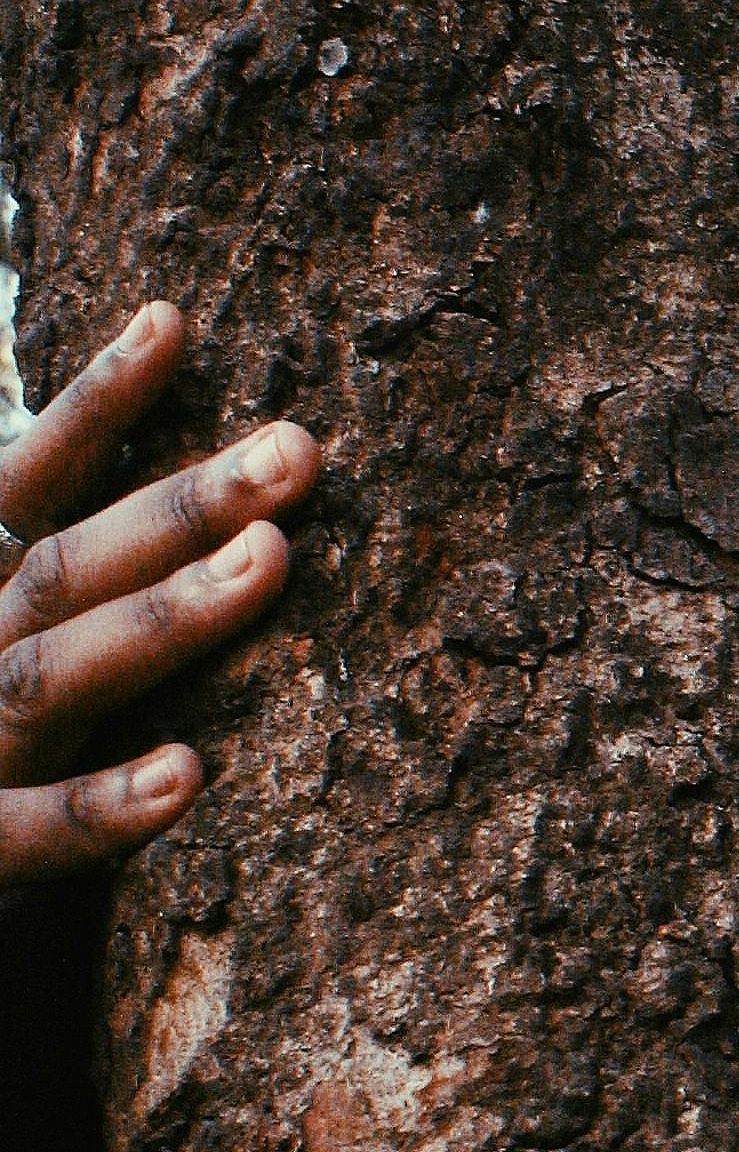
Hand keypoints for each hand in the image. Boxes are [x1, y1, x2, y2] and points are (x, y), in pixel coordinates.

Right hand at [1, 302, 319, 890]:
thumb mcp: (4, 632)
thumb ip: (58, 571)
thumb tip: (181, 497)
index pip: (26, 480)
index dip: (93, 405)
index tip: (172, 318)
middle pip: (68, 563)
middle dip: (179, 504)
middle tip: (298, 448)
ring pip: (55, 674)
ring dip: (163, 617)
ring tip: (269, 560)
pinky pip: (30, 833)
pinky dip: (101, 807)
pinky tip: (186, 777)